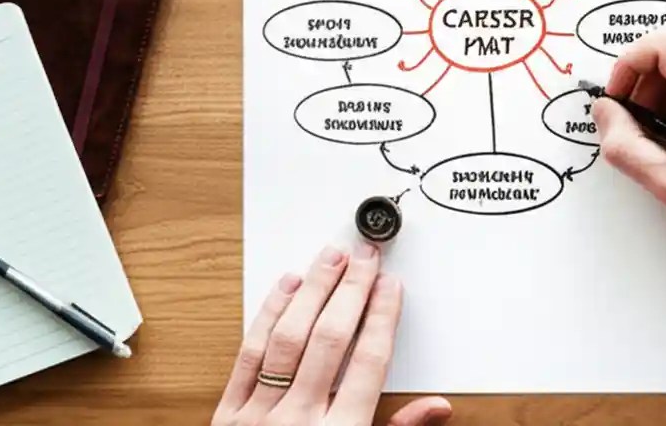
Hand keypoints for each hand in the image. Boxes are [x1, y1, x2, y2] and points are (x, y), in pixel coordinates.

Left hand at [213, 243, 451, 425]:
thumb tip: (438, 407)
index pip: (368, 362)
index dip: (382, 318)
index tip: (391, 287)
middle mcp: (300, 422)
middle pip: (330, 340)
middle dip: (351, 291)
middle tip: (365, 257)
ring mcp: (260, 416)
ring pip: (288, 338)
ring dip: (311, 291)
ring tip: (330, 258)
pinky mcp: (227, 414)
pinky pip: (249, 354)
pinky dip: (268, 315)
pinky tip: (285, 288)